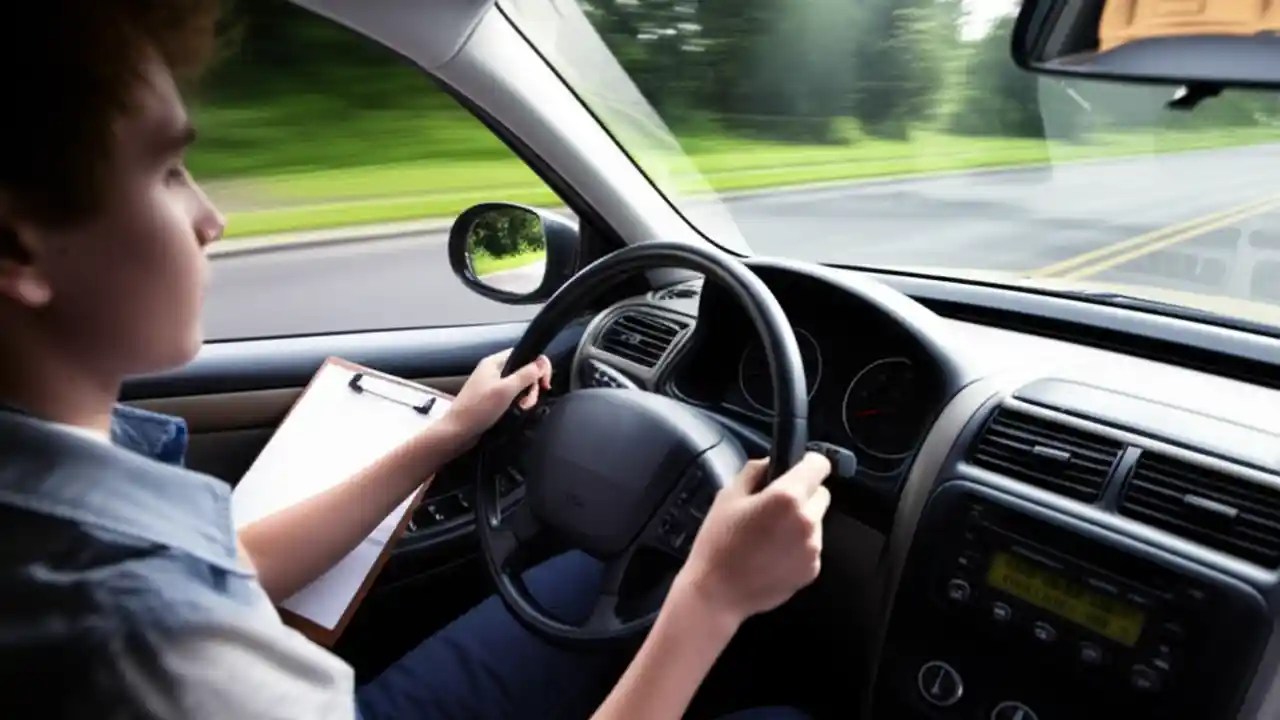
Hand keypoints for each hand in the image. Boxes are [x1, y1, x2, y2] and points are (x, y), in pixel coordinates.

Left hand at [445, 349, 551, 442]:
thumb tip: (542, 362)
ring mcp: (493, 386)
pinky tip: (515, 413)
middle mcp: (494, 371)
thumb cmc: (477, 409)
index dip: (538, 367)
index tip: (544, 384)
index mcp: (495, 362)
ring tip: (520, 410)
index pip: (524, 354)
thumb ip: (526, 375)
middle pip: (525, 372)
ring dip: (526, 399)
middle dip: (531, 388)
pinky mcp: (493, 400)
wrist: (457, 432)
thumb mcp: (506, 390)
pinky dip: (517, 405)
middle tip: (527, 402)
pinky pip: (513, 398)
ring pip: (521, 387)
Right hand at [673, 452, 831, 624]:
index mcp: (787, 497)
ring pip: (816, 522)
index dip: (808, 463)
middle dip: (804, 494)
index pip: (819, 465)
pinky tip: (772, 555)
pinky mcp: (813, 570)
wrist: (717, 593)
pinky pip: (811, 546)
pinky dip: (798, 546)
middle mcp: (807, 521)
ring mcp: (813, 548)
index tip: (796, 469)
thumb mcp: (728, 495)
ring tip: (770, 536)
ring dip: (801, 522)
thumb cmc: (718, 542)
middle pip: (821, 494)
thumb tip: (773, 463)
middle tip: (775, 507)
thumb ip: (755, 471)